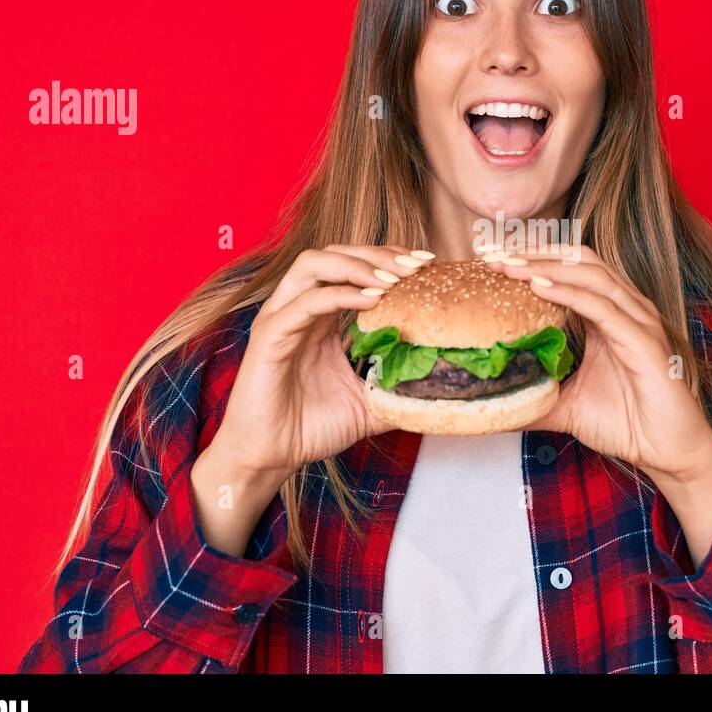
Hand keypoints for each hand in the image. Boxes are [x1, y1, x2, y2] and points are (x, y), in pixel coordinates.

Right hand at [212, 244, 433, 480]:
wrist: (270, 457)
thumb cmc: (311, 428)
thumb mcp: (369, 403)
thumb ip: (399, 388)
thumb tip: (442, 388)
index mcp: (321, 317)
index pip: (353, 266)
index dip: (390, 259)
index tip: (427, 264)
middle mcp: (299, 308)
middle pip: (336, 253)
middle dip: (379, 253)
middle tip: (416, 266)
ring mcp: (281, 318)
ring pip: (314, 264)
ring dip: (357, 264)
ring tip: (393, 279)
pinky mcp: (269, 337)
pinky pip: (304, 303)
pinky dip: (340, 294)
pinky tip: (372, 300)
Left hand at [483, 245, 711, 484]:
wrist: (668, 452)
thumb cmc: (627, 423)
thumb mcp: (566, 406)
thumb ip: (532, 398)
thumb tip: (490, 403)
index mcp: (608, 314)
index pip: (569, 269)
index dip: (531, 258)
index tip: (490, 256)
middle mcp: (626, 309)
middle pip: (578, 260)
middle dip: (534, 252)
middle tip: (492, 252)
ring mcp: (638, 322)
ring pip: (591, 276)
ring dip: (546, 266)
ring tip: (509, 264)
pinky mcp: (645, 342)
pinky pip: (603, 309)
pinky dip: (570, 294)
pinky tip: (539, 287)